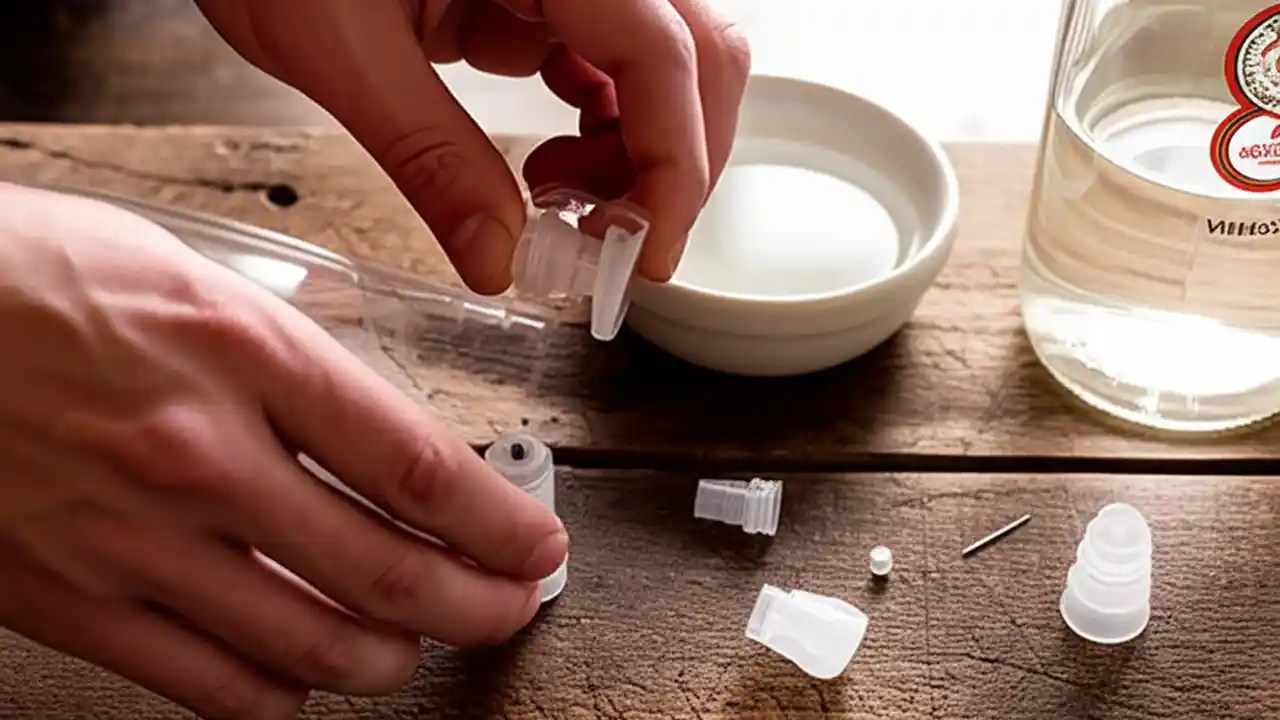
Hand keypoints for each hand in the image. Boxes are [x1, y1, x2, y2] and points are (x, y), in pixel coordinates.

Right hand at [0, 184, 567, 717]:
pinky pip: (205, 684)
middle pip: (385, 568)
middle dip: (475, 606)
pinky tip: (305, 678)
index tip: (535, 545)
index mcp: (243, 353)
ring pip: (309, 643)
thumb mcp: (193, 278)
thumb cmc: (34, 273)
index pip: (417, 465)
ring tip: (419, 647)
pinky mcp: (68, 598)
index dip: (499, 524)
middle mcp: (199, 454)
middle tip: (509, 612)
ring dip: (390, 657)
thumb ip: (295, 360)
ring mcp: (131, 537)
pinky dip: (280, 694)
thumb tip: (383, 435)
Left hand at [195, 0, 750, 292]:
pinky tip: (554, 168)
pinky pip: (612, 65)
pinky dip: (605, 131)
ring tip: (564, 204)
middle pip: (696, 57)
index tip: (648, 253)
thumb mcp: (337, 45)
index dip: (673, 164)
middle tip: (616, 243)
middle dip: (672, 162)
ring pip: (664, 67)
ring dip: (640, 152)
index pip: (663, 57)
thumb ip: (426, 154)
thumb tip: (496, 256)